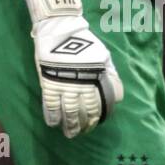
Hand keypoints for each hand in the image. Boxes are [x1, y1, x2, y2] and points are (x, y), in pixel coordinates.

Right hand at [23, 0, 122, 138]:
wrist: (61, 30)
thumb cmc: (85, 43)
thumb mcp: (104, 58)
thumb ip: (111, 77)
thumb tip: (116, 97)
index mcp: (95, 80)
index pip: (97, 106)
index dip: (95, 118)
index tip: (93, 126)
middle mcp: (81, 85)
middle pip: (81, 111)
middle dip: (81, 125)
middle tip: (80, 133)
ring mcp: (63, 85)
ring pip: (66, 111)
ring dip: (68, 125)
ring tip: (68, 133)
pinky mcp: (49, 83)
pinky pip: (50, 104)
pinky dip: (51, 116)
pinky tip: (53, 124)